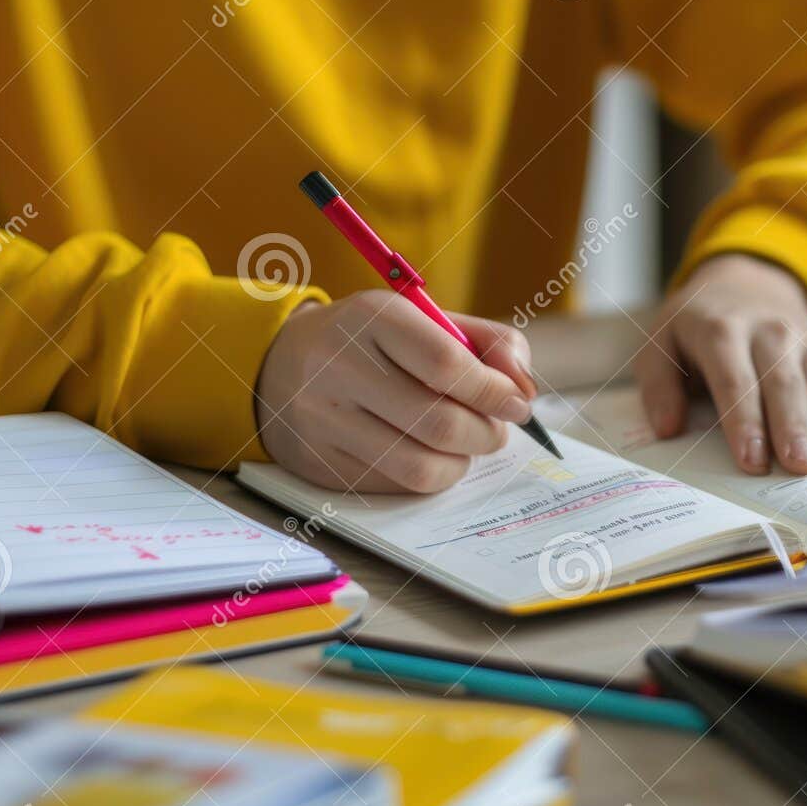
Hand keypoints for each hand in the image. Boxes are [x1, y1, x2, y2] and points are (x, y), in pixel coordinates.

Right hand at [256, 289, 535, 492]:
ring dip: (462, 462)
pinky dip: (429, 475)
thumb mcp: (428, 320)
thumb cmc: (377, 342)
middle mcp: (339, 368)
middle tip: (495, 430)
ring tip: (464, 444)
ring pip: (421, 467)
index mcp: (372, 318)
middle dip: (487, 434)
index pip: (447, 365)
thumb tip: (523, 392)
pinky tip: (427, 453)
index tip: (517, 404)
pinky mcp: (319, 465)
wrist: (283, 364)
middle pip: (439, 424)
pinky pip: (396, 487)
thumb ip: (491, 343)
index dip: (494, 392)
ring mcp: (323, 421)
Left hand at [634, 254, 806, 474]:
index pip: (736, 379)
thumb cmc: (698, 325)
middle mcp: (772, 333)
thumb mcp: (661, 340)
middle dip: (794, 426)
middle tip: (798, 466)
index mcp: (722, 330)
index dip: (745, 421)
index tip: (752, 460)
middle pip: (785, 384)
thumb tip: (667, 428)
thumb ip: (658, 383)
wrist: (745, 281)